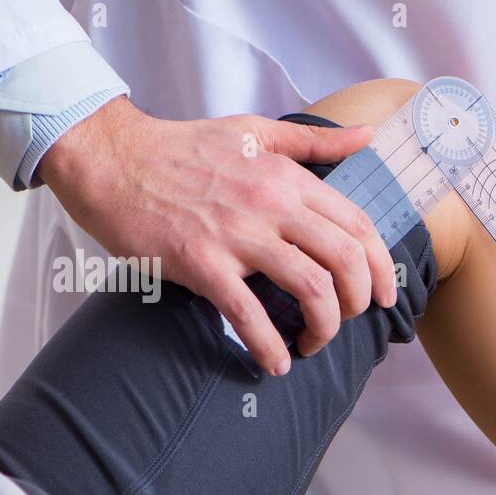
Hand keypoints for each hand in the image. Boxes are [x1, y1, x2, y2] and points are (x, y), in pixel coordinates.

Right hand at [38, 96, 395, 375]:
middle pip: (345, 260)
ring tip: (313, 344)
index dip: (380, 267)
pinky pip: (249, 315)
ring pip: (311, 289)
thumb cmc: (182, 148)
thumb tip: (366, 137)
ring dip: (324, 328)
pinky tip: (274, 363)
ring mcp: (237, 235)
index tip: (384, 296)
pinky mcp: (201, 263)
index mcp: (288, 178)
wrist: (111, 158)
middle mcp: (271, 204)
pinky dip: (269, 347)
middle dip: (360, 302)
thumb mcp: (254, 131)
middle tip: (349, 321)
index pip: (358, 225)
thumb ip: (313, 142)